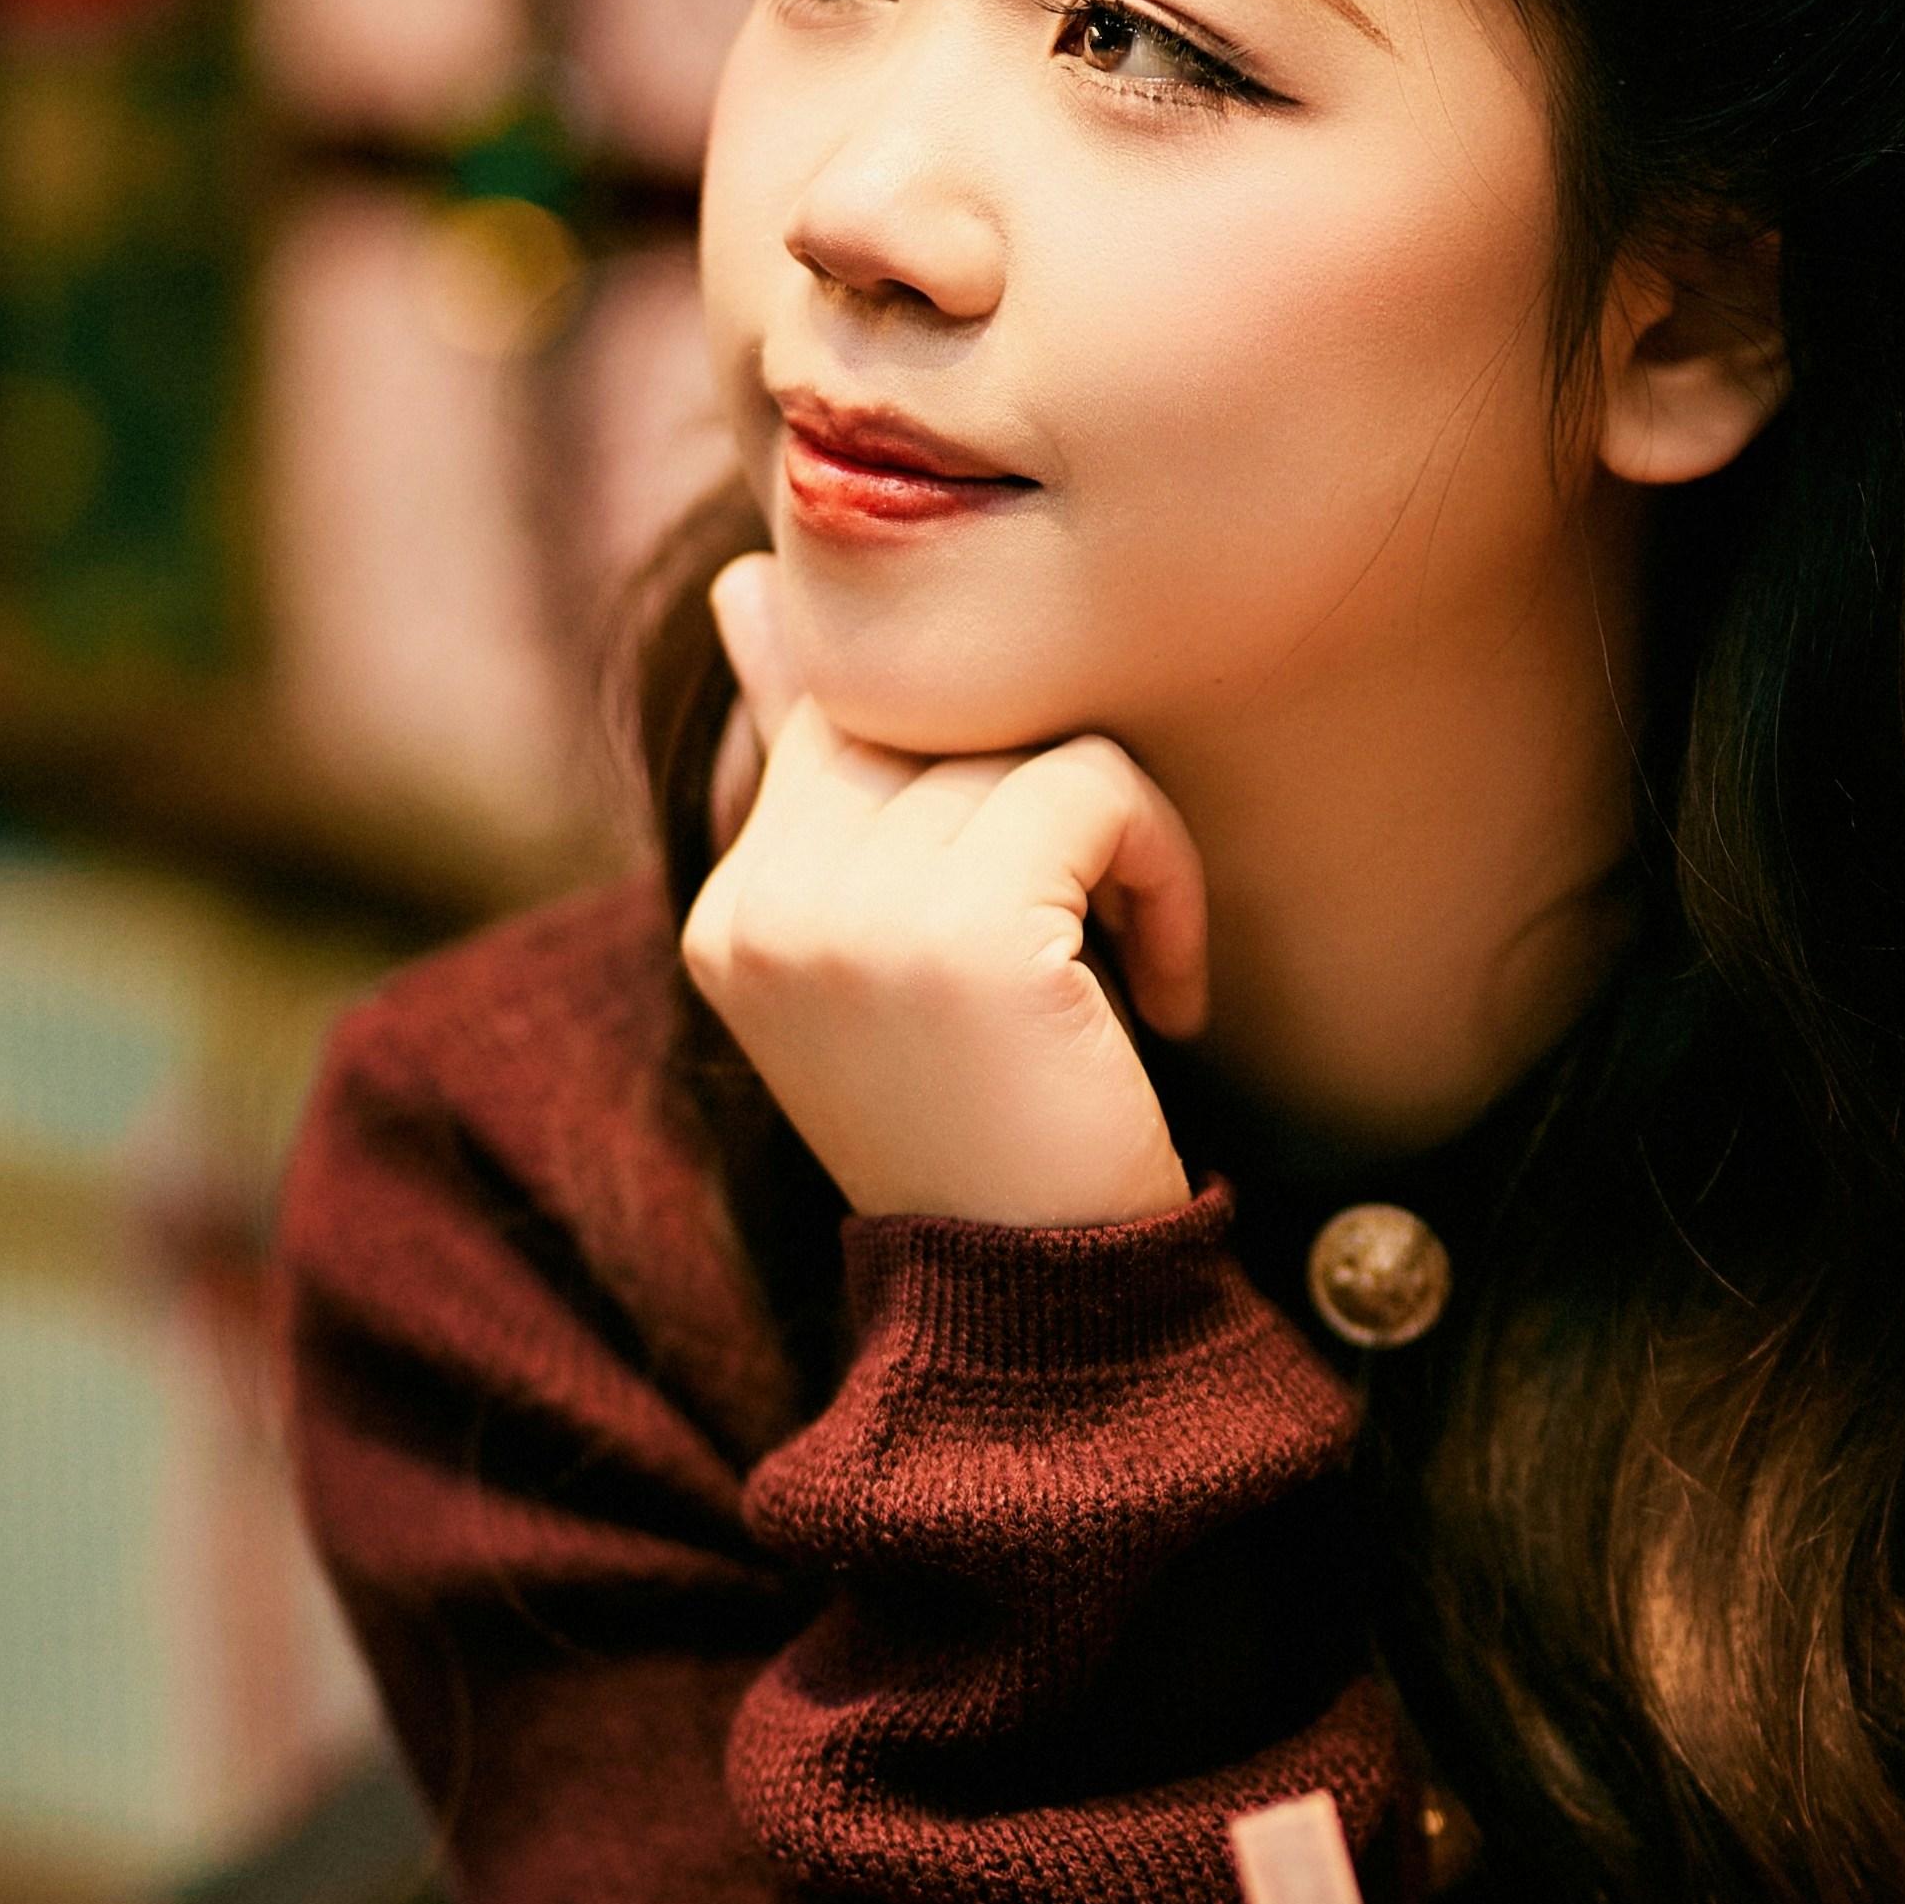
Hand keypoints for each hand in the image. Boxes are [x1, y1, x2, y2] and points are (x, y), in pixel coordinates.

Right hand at [681, 558, 1207, 1223]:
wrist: (1056, 1323)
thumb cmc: (1004, 1136)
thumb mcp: (895, 954)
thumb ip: (821, 773)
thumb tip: (746, 580)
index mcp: (733, 914)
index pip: (846, 711)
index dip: (971, 770)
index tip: (1036, 907)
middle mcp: (762, 905)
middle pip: (937, 708)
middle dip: (1051, 795)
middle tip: (1106, 933)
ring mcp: (845, 918)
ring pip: (1025, 734)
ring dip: (1123, 839)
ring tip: (1138, 971)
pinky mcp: (957, 933)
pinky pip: (1094, 785)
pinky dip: (1164, 875)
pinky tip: (1170, 996)